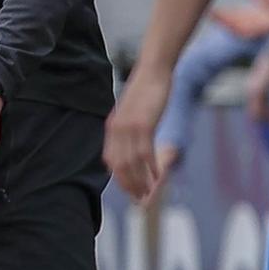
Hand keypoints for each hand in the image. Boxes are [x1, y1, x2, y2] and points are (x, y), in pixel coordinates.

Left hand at [104, 65, 171, 203]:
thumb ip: (128, 129)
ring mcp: (129, 128)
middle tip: (140, 199)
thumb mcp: (132, 112)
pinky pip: (145, 154)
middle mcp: (117, 130)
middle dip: (129, 185)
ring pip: (132, 163)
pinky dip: (151, 168)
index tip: (130, 190)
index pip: (110, 161)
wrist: (154, 70)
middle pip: (119, 166)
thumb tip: (131, 147)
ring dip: (141, 181)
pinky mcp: (144, 125)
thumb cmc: (146, 91)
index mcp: (112, 128)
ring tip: (149, 193)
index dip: (119, 179)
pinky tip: (158, 177)